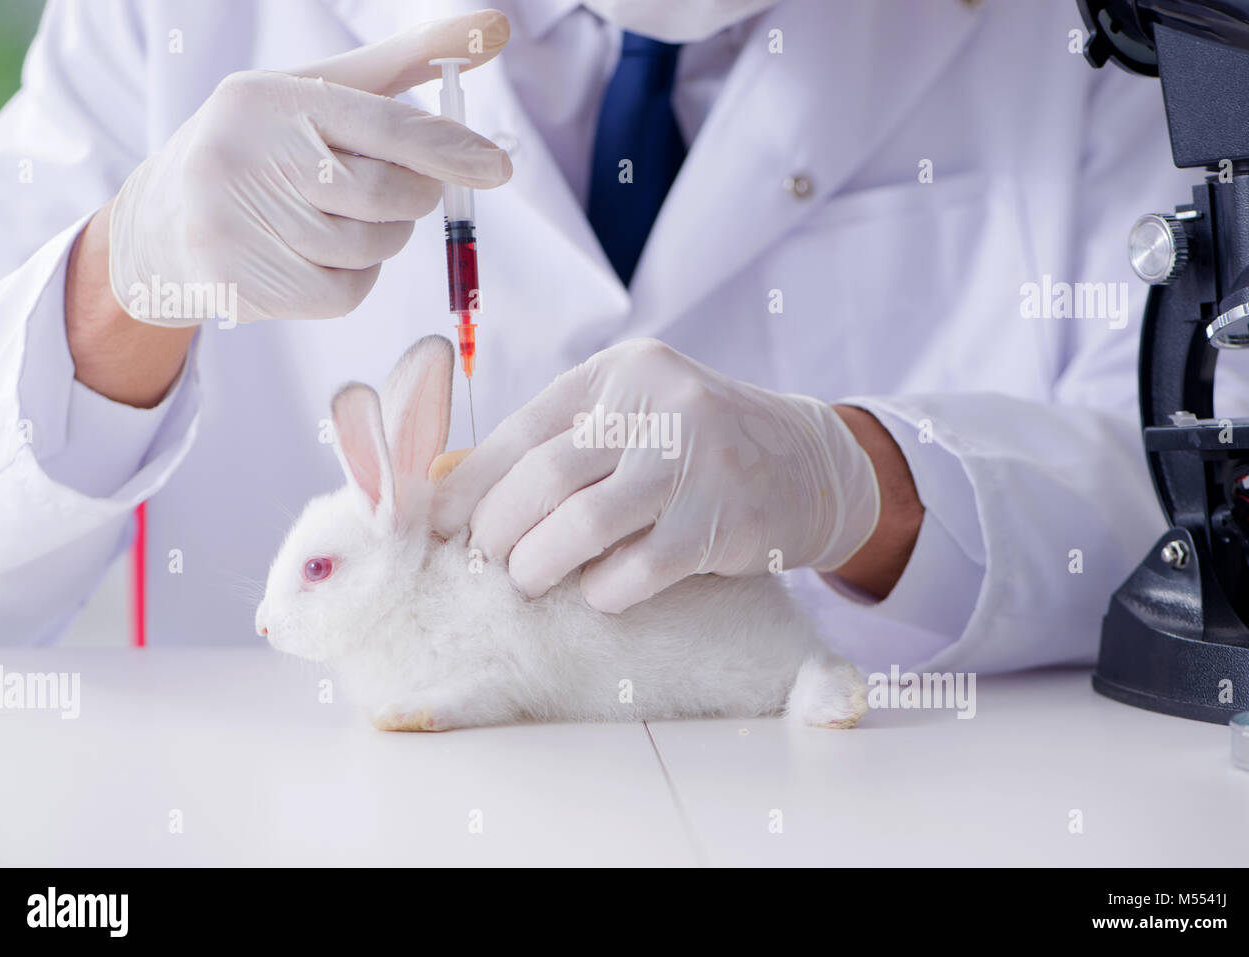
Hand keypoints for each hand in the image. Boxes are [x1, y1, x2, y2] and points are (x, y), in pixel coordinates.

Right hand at [106, 9, 511, 325]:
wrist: (164, 222)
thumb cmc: (266, 147)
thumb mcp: (320, 93)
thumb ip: (405, 64)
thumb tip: (496, 26)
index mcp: (267, 99)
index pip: (382, 126)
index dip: (448, 149)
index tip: (498, 165)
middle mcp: (241, 156)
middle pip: (383, 195)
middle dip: (413, 197)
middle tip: (401, 190)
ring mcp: (233, 224)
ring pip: (369, 250)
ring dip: (382, 240)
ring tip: (343, 218)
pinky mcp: (238, 284)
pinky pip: (344, 294)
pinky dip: (353, 279)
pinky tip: (322, 256)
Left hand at [432, 339, 883, 612]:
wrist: (809, 465)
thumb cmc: (695, 448)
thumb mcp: (634, 418)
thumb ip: (560, 443)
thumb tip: (450, 490)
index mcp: (621, 373)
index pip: (523, 429)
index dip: (470, 483)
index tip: (439, 524)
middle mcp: (658, 405)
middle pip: (545, 475)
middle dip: (498, 529)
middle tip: (485, 560)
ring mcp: (695, 461)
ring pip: (583, 525)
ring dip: (538, 565)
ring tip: (528, 581)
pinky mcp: (722, 520)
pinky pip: (636, 570)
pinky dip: (603, 591)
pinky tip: (600, 593)